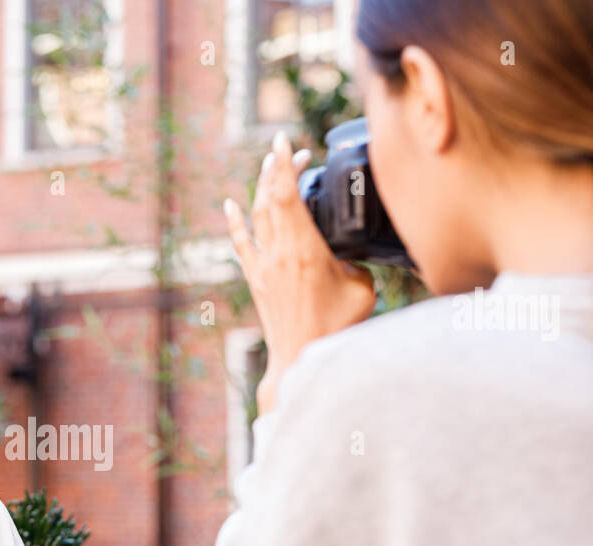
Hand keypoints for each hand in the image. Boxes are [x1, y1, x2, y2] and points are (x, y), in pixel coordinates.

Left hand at [225, 130, 376, 412]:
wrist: (300, 358)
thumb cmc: (334, 328)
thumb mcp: (361, 289)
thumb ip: (355, 264)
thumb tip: (348, 257)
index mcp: (304, 249)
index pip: (288, 195)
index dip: (285, 164)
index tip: (286, 141)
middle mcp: (278, 252)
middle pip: (271, 197)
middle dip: (279, 168)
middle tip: (293, 151)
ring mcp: (263, 266)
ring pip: (256, 215)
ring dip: (262, 187)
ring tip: (270, 166)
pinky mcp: (256, 280)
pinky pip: (240, 243)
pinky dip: (235, 220)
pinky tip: (230, 203)